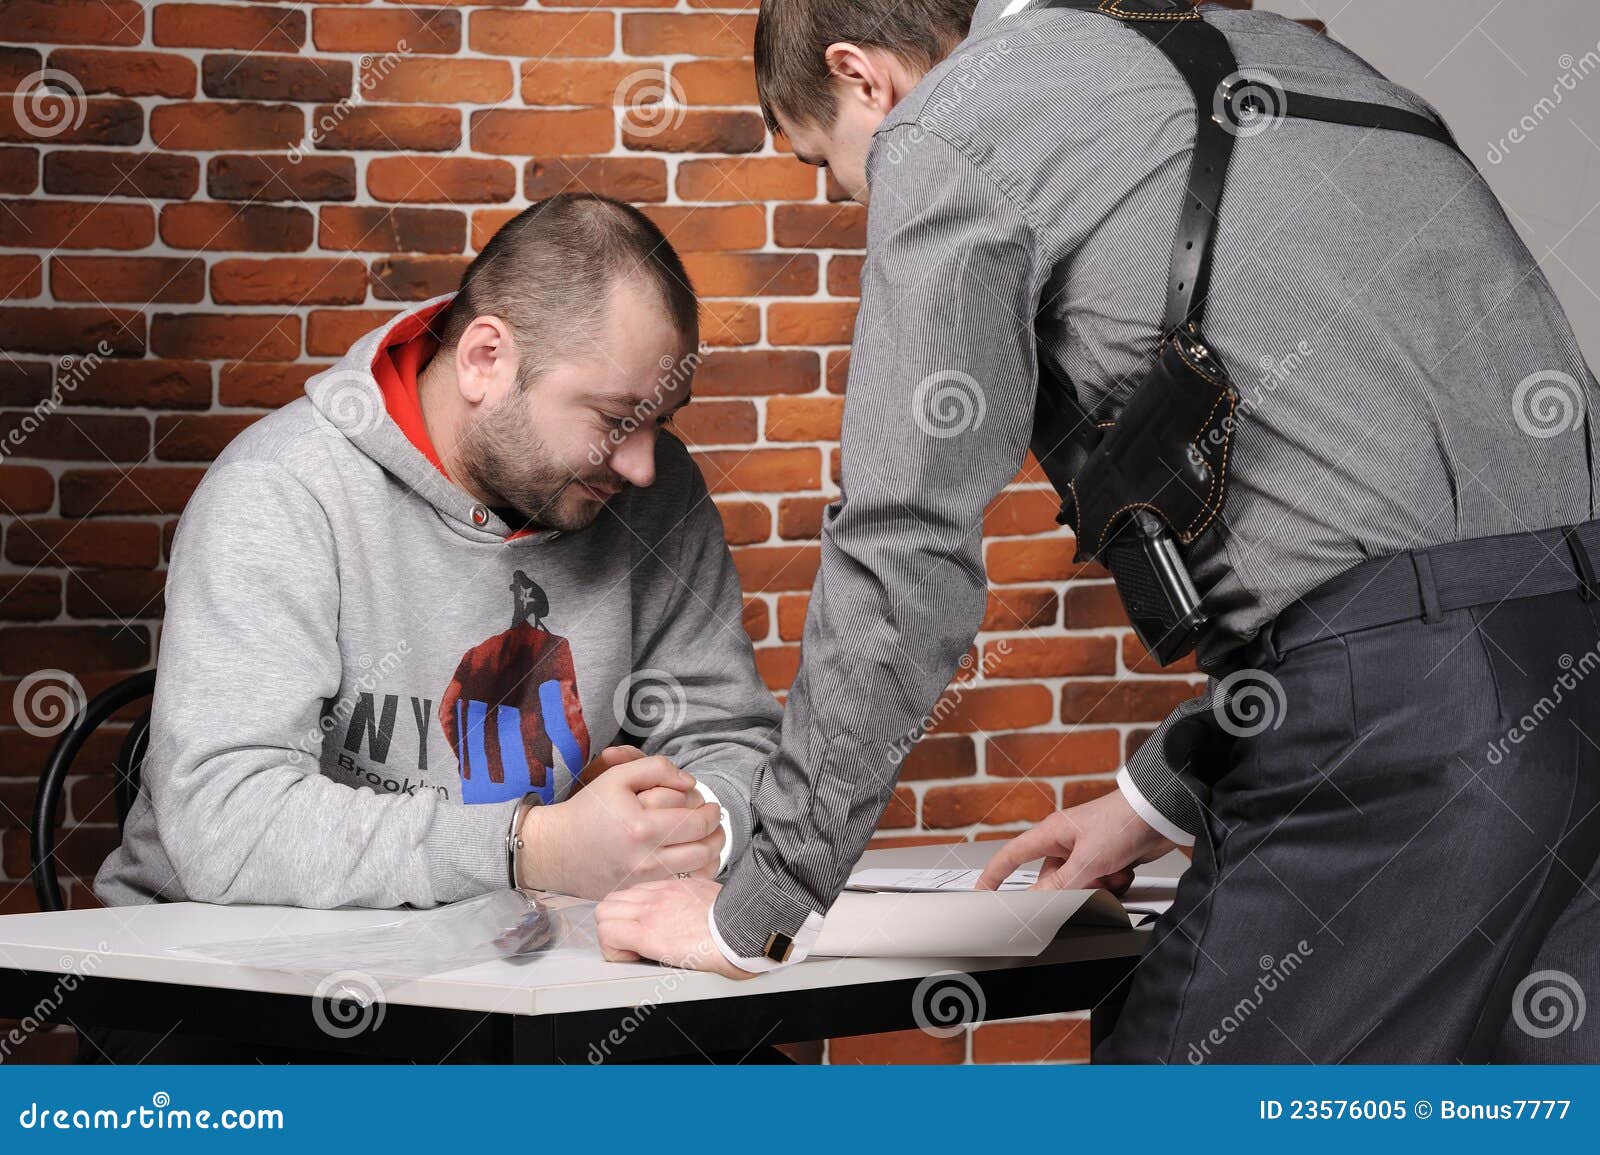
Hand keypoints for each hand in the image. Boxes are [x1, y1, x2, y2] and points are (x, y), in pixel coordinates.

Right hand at [517, 749, 724, 899]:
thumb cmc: (589, 810)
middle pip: (703, 850)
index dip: (711, 813)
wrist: (557, 849)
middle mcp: (645, 859)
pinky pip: (681, 889)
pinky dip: (696, 875)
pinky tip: (694, 860)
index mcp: (642, 827)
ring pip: (697, 874)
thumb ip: (657, 768)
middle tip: (715, 823)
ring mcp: (643, 881)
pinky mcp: (640, 893)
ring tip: (709, 840)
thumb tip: (690, 782)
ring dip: (711, 855)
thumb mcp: (618, 776)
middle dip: (717, 834)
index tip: (711, 806)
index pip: (696, 823)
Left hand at [595, 878, 754, 979]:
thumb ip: (697, 900)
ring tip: (634, 952)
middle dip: (615, 925)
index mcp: (672, 888)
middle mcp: (656, 895)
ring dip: (613, 936)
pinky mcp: (647, 932)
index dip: (630, 915)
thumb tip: (700, 910)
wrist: (744, 928)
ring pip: (604, 916)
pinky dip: (615, 950)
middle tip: (633, 944)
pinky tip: (636, 957)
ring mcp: (649, 911)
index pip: (631, 894)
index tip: (643, 930)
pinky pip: (609, 935)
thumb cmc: (737, 920)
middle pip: (612, 902)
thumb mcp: (713, 898)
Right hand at [976, 787, 1173, 893]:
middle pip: (1053, 880)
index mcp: (1052, 833)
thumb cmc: (1123, 821)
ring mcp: (1088, 850)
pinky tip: (1125, 871)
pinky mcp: (1108, 857)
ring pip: (1080, 884)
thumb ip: (1060, 884)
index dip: (994, 875)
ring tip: (1114, 873)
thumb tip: (1036, 901)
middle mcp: (1067, 842)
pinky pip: (1101, 882)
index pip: (1012, 856)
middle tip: (1091, 884)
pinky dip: (1113, 883)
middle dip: (1073, 888)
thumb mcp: (1087, 859)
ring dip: (1098, 885)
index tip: (982, 892)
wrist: (1162, 813)